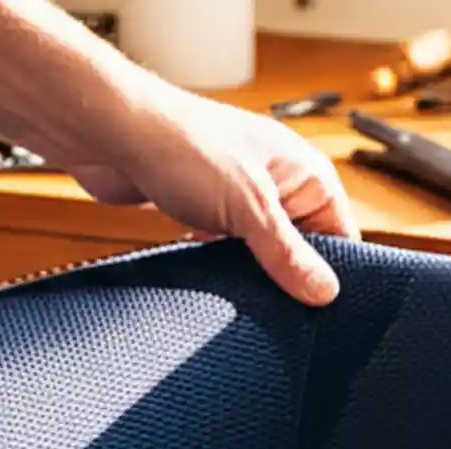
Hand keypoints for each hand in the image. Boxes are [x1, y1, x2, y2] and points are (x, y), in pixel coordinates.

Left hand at [69, 86, 358, 306]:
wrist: (109, 132)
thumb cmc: (184, 148)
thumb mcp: (250, 210)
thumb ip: (288, 255)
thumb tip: (326, 293)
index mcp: (307, 173)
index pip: (341, 237)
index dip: (331, 275)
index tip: (317, 313)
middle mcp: (280, 182)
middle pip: (301, 248)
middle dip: (285, 278)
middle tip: (273, 309)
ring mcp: (241, 194)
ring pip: (261, 251)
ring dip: (248, 272)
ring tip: (237, 292)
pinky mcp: (206, 208)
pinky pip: (226, 248)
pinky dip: (218, 265)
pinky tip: (207, 278)